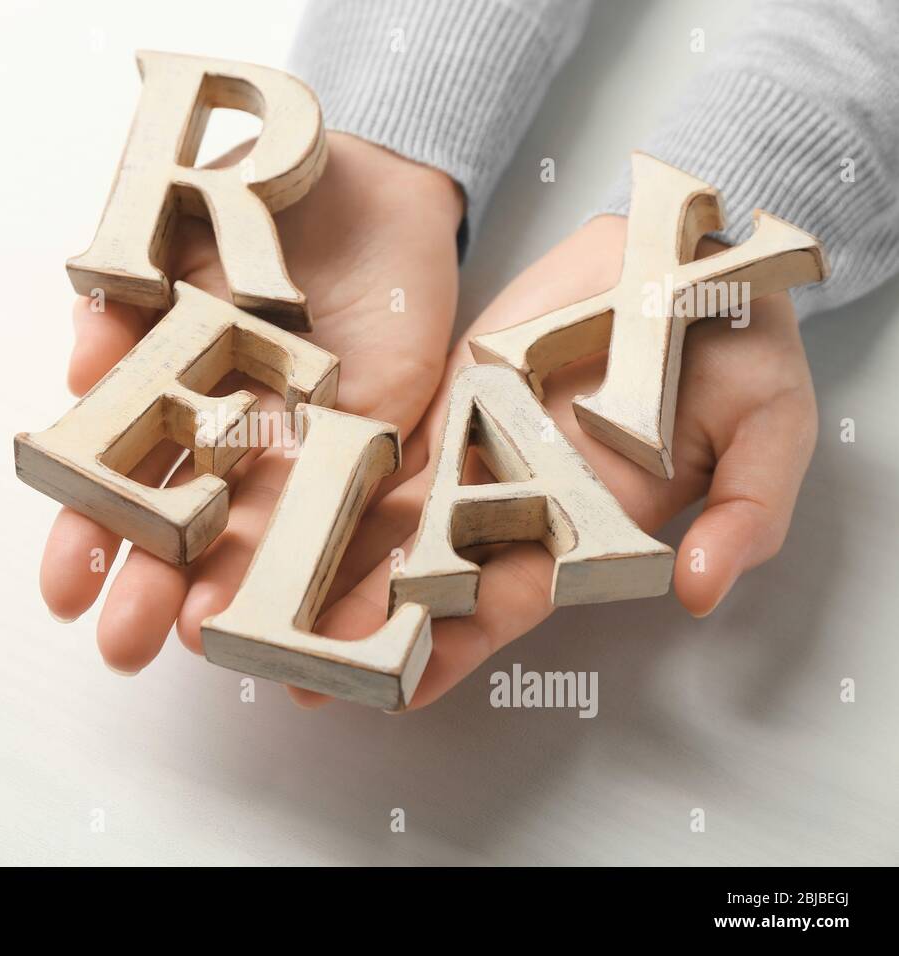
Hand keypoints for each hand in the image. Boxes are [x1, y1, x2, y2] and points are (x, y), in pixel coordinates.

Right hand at [40, 132, 464, 672]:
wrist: (365, 173)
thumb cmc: (253, 196)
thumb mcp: (172, 228)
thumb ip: (125, 295)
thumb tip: (83, 366)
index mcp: (162, 390)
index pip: (115, 479)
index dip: (88, 533)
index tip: (64, 590)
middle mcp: (221, 434)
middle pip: (178, 525)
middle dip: (148, 587)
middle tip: (121, 645)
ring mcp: (295, 445)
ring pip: (255, 534)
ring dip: (227, 591)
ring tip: (199, 643)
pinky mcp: (367, 443)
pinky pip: (346, 512)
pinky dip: (327, 562)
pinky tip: (305, 610)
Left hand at [288, 214, 818, 707]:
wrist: (685, 257)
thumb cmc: (733, 342)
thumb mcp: (769, 425)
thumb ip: (747, 509)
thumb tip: (706, 588)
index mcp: (587, 525)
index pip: (513, 601)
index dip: (457, 646)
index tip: (397, 690)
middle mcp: (520, 501)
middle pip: (432, 577)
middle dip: (368, 628)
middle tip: (300, 672)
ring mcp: (476, 453)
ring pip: (395, 523)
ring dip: (335, 568)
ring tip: (270, 613)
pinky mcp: (447, 403)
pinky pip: (387, 449)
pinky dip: (342, 485)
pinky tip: (287, 517)